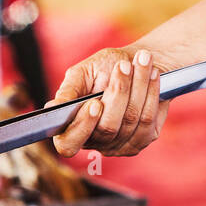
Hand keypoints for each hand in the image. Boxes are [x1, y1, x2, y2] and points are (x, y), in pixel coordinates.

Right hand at [49, 45, 167, 156]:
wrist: (138, 64)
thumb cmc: (105, 68)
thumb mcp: (82, 73)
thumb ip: (68, 91)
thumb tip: (53, 107)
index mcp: (72, 128)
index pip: (69, 144)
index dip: (82, 126)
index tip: (95, 103)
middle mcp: (95, 141)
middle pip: (107, 128)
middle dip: (118, 93)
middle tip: (124, 66)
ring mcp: (119, 145)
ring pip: (130, 121)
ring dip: (139, 86)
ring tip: (143, 60)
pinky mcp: (142, 140)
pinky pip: (148, 120)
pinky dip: (151, 93)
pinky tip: (153, 74)